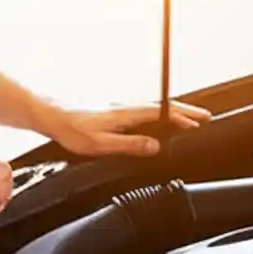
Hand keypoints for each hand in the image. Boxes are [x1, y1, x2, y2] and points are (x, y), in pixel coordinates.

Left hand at [40, 100, 212, 156]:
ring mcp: (118, 108)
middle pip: (161, 107)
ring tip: (186, 121)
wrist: (49, 114)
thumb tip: (155, 147)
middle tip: (203, 118)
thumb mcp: (101, 144)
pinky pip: (141, 111)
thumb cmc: (71, 128)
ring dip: (171, 113)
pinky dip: (156, 114)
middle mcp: (124, 107)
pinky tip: (154, 122)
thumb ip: (130, 145)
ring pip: (152, 108)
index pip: (163, 111)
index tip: (201, 119)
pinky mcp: (111, 111)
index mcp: (126, 113)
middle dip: (184, 112)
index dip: (184, 115)